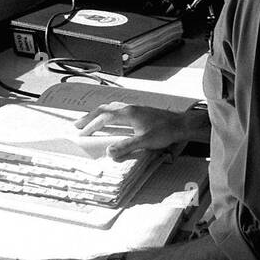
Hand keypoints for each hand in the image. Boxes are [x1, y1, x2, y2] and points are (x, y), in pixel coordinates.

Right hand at [74, 103, 200, 160]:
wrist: (181, 125)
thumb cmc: (165, 132)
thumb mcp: (144, 141)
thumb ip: (126, 146)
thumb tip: (108, 152)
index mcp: (128, 113)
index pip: (104, 117)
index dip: (91, 125)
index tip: (81, 133)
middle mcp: (130, 108)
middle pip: (105, 109)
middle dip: (90, 117)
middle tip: (78, 124)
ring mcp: (135, 109)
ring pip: (112, 108)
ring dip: (99, 114)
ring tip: (91, 120)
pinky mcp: (140, 112)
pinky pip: (119, 109)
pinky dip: (109, 113)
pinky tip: (112, 119)